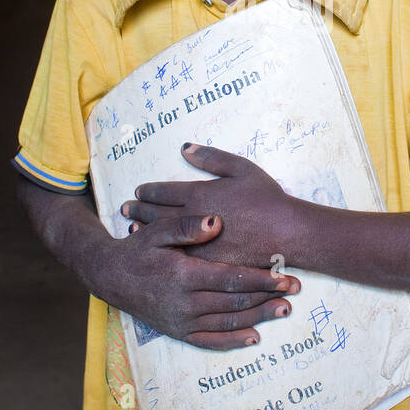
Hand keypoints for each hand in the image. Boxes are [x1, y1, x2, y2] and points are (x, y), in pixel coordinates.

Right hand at [97, 208, 300, 350]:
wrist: (112, 277)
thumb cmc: (139, 249)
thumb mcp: (157, 231)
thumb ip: (186, 226)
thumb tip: (216, 221)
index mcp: (183, 275)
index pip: (231, 278)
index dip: (261, 278)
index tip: (285, 275)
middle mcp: (184, 302)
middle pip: (235, 302)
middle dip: (267, 296)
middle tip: (295, 289)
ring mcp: (182, 320)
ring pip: (228, 322)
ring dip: (259, 317)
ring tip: (284, 309)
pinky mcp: (178, 332)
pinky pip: (210, 341)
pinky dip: (233, 341)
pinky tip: (255, 336)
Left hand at [122, 142, 297, 269]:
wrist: (285, 232)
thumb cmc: (266, 197)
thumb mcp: (240, 168)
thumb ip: (210, 157)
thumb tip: (184, 148)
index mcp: (198, 193)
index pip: (163, 191)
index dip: (148, 191)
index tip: (138, 191)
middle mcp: (191, 218)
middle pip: (156, 213)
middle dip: (138, 209)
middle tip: (125, 208)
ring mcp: (196, 242)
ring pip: (161, 236)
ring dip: (143, 229)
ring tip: (130, 226)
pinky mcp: (205, 261)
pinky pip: (177, 255)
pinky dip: (162, 249)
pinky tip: (155, 250)